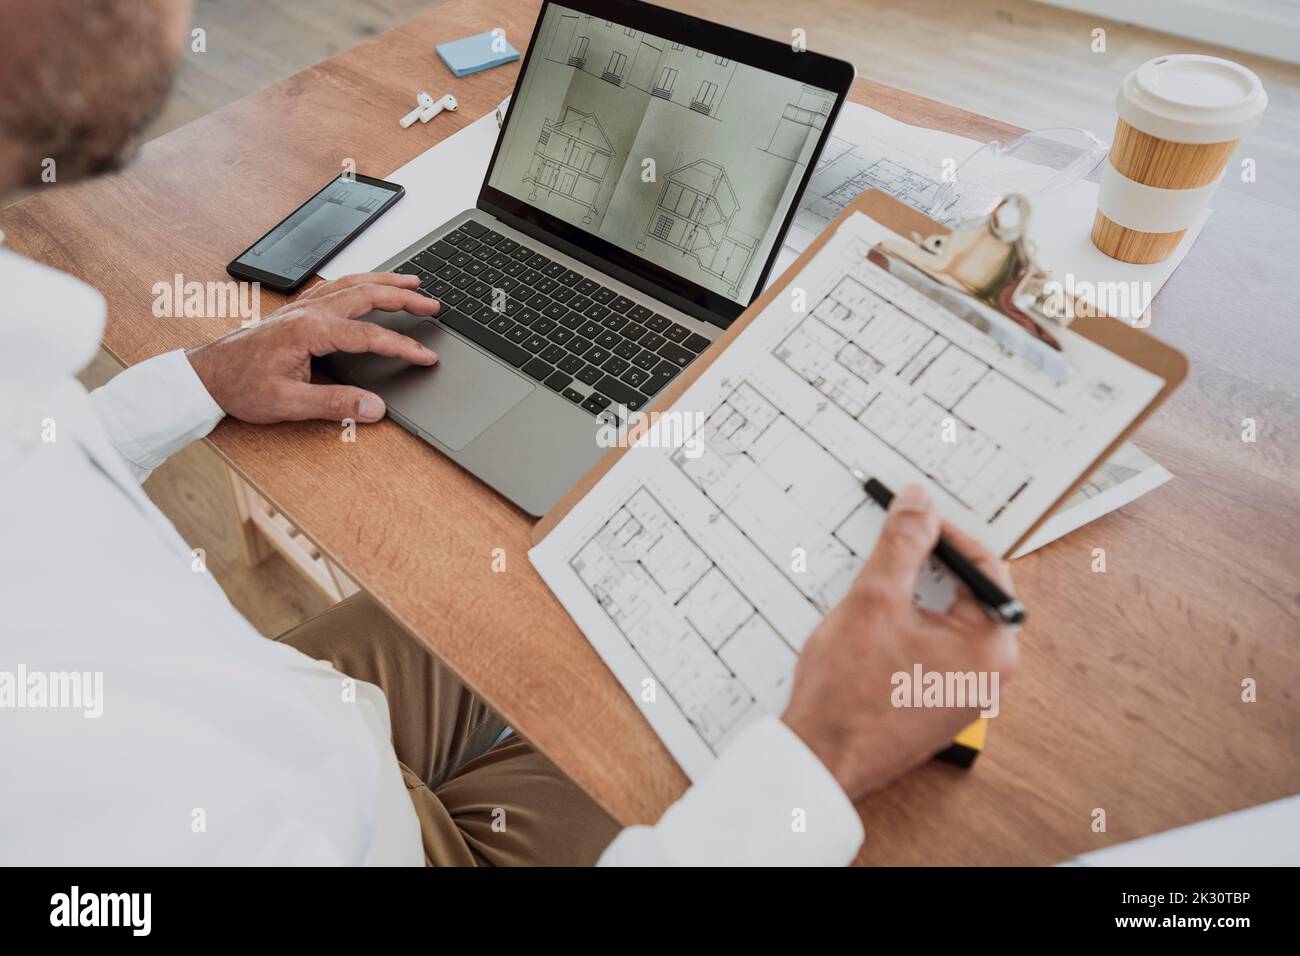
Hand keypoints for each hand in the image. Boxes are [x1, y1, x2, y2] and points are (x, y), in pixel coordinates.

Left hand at [186, 272, 440, 423]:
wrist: (206, 376)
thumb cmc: (241, 386)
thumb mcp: (289, 403)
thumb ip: (335, 404)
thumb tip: (375, 408)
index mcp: (310, 331)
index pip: (370, 336)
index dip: (403, 346)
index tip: (426, 357)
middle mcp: (308, 311)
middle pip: (367, 294)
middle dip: (404, 297)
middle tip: (433, 303)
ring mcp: (301, 306)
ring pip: (352, 283)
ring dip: (385, 280)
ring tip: (412, 282)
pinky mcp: (295, 310)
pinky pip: (334, 285)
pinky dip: (359, 280)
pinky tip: (368, 283)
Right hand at [782, 484, 1019, 801]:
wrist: (820, 761)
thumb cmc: (848, 695)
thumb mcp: (874, 600)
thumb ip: (902, 544)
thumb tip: (920, 503)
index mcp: (991, 648)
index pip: (983, 567)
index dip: (944, 534)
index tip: (912, 518)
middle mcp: (988, 674)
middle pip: (965, 594)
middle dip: (924, 567)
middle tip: (889, 548)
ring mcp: (963, 694)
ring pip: (943, 622)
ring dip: (910, 599)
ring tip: (872, 592)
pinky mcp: (936, 705)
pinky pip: (930, 650)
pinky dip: (905, 630)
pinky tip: (869, 630)